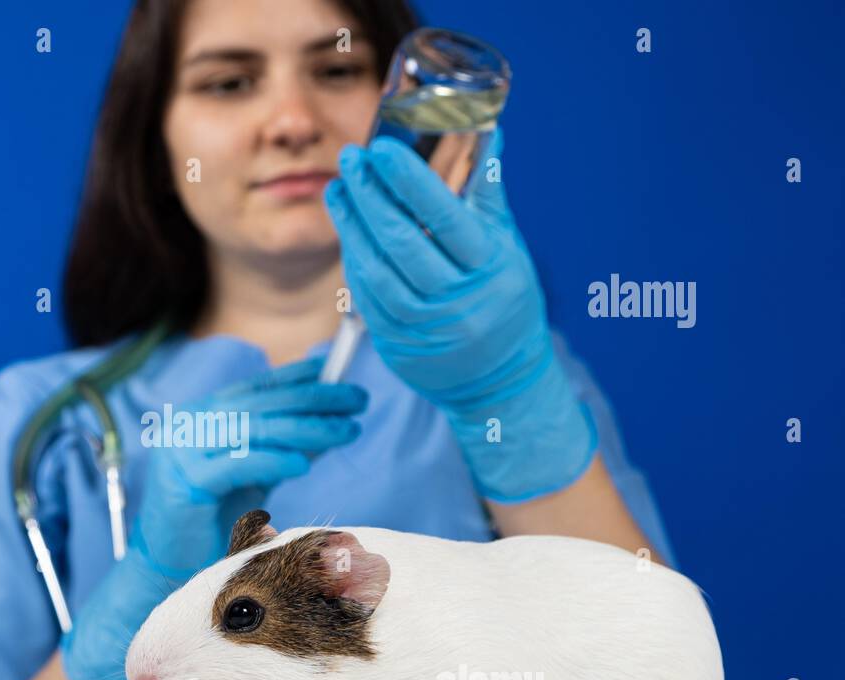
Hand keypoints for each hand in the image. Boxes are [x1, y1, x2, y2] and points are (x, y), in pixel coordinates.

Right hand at [61, 355, 367, 679]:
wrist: (167, 564)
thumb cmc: (215, 518)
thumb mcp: (254, 471)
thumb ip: (282, 443)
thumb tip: (332, 418)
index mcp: (203, 415)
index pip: (256, 387)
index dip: (298, 377)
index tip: (337, 369)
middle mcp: (189, 425)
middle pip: (260, 404)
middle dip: (312, 400)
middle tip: (355, 399)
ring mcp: (183, 452)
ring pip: (253, 430)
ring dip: (305, 427)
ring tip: (346, 428)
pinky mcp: (185, 483)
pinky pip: (237, 465)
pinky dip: (273, 460)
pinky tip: (304, 463)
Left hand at [324, 127, 597, 501]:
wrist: (498, 381)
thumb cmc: (504, 299)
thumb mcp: (508, 247)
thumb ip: (488, 192)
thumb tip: (488, 130)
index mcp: (490, 269)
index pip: (446, 218)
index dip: (410, 182)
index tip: (383, 149)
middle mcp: (457, 301)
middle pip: (403, 243)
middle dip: (371, 196)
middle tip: (350, 160)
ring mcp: (423, 327)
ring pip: (376, 271)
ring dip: (351, 227)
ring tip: (339, 190)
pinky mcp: (396, 345)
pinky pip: (366, 297)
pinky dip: (353, 261)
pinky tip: (347, 231)